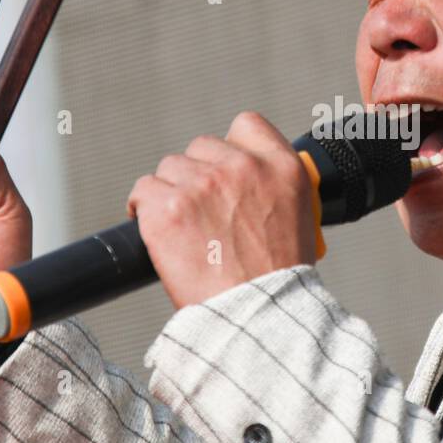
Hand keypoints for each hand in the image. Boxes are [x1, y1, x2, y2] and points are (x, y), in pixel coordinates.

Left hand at [126, 112, 316, 309]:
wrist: (258, 317)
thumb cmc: (277, 281)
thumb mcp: (299, 220)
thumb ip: (272, 189)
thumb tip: (246, 187)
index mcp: (282, 167)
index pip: (247, 125)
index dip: (230, 147)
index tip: (222, 168)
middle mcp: (242, 167)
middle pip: (200, 148)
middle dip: (197, 175)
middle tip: (200, 212)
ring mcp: (203, 184)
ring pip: (169, 169)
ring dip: (170, 194)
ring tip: (182, 230)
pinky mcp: (168, 207)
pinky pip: (143, 191)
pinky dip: (144, 211)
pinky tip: (157, 231)